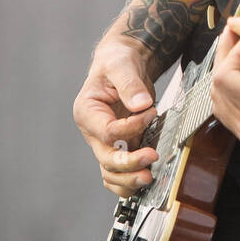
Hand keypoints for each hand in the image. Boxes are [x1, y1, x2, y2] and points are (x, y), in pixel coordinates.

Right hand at [73, 34, 159, 196]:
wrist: (125, 62)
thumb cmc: (118, 60)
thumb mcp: (121, 65)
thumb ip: (130, 84)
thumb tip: (141, 105)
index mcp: (87, 111)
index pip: (107, 131)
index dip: (130, 128)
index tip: (150, 112)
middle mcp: (93, 130)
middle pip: (106, 158)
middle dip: (129, 163)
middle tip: (152, 157)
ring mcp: (104, 141)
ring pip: (110, 172)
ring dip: (128, 179)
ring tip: (149, 177)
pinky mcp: (119, 145)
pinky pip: (119, 171)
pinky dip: (130, 179)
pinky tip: (145, 179)